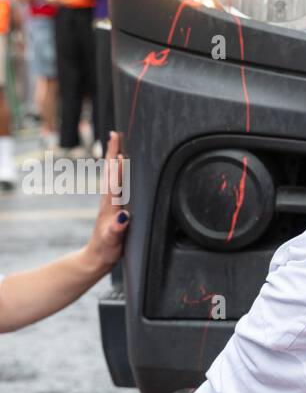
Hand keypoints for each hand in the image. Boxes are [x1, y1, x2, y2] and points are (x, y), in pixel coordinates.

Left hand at [82, 131, 128, 275]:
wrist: (96, 259)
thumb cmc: (106, 251)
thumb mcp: (112, 241)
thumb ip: (116, 229)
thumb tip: (123, 215)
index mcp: (110, 206)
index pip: (114, 179)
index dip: (117, 163)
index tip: (119, 146)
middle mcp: (108, 201)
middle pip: (110, 172)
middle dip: (113, 152)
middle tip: (115, 134)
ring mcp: (109, 204)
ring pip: (112, 177)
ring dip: (115, 160)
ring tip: (118, 145)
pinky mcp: (113, 208)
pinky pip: (116, 185)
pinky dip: (118, 174)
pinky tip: (121, 171)